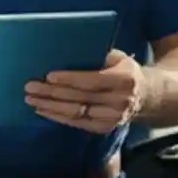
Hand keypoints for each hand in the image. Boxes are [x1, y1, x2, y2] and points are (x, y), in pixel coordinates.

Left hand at [24, 50, 144, 133]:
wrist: (146, 96)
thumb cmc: (124, 70)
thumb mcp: (118, 57)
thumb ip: (97, 55)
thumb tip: (65, 49)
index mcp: (124, 79)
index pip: (92, 81)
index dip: (69, 79)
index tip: (48, 76)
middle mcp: (120, 101)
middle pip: (80, 98)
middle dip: (52, 93)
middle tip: (30, 87)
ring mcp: (113, 118)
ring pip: (76, 113)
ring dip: (50, 106)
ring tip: (31, 99)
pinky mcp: (104, 128)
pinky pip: (77, 123)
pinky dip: (57, 117)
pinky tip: (42, 110)